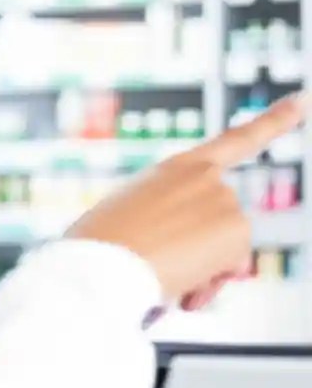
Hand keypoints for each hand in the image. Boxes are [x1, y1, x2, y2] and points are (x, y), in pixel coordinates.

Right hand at [66, 91, 306, 306]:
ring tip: (161, 275)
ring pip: (227, 249)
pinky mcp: (238, 227)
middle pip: (226, 225)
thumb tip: (203, 266)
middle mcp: (207, 178)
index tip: (306, 100)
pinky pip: (231, 268)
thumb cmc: (98, 247)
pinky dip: (210, 283)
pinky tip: (180, 286)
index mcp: (175, 170)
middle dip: (205, 251)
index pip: (237, 141)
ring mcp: (224, 200)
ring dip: (202, 270)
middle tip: (165, 268)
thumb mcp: (131, 221)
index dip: (277, 120)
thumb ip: (169, 227)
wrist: (96, 263)